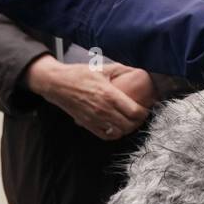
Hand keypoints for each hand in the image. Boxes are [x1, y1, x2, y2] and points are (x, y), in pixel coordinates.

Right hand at [25, 55, 148, 138]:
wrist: (57, 83)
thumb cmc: (80, 74)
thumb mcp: (103, 68)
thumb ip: (123, 70)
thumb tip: (139, 71)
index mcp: (110, 95)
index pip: (134, 112)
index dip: (144, 113)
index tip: (147, 108)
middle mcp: (103, 110)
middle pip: (129, 125)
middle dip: (138, 121)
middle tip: (141, 116)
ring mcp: (94, 119)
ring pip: (118, 132)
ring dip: (127, 129)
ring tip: (130, 122)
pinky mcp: (87, 124)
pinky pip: (105, 136)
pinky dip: (114, 134)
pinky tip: (117, 127)